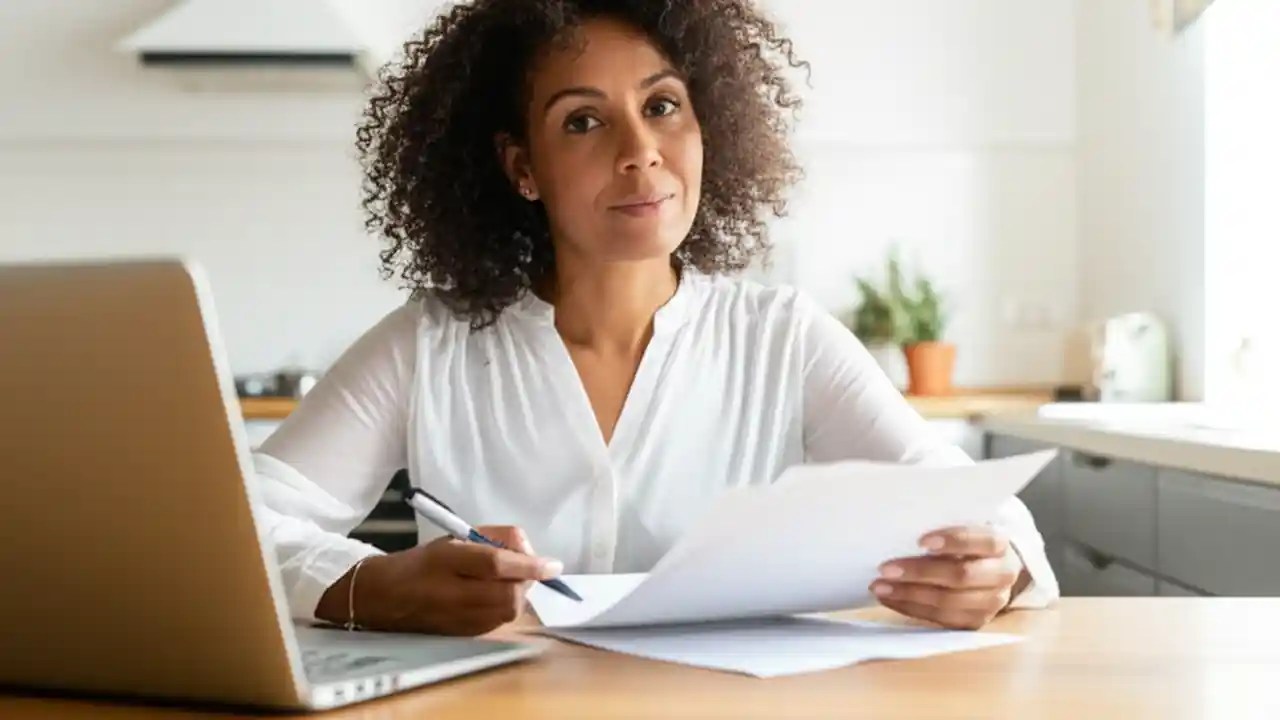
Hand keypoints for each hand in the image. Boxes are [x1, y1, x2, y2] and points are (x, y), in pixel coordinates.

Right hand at [315, 525, 563, 635]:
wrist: (383, 598)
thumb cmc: (422, 562)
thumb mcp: (453, 539)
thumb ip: (492, 540)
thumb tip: (528, 549)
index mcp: (446, 561)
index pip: (496, 564)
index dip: (528, 564)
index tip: (553, 565)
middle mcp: (452, 593)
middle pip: (508, 594)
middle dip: (526, 580)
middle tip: (524, 566)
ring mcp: (457, 619)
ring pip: (508, 611)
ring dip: (518, 593)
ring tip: (507, 578)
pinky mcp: (463, 635)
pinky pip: (499, 620)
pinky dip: (506, 605)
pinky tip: (495, 594)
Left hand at [870, 526, 1028, 629]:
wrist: (993, 567)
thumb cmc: (967, 540)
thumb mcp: (964, 524)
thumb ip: (942, 522)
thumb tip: (900, 524)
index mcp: (1000, 543)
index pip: (982, 541)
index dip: (953, 540)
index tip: (921, 541)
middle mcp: (1002, 574)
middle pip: (961, 576)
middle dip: (920, 573)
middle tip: (886, 568)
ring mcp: (991, 602)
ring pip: (949, 602)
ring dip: (909, 595)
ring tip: (880, 587)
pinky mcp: (975, 621)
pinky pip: (941, 619)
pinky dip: (911, 608)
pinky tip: (890, 599)